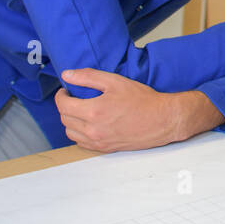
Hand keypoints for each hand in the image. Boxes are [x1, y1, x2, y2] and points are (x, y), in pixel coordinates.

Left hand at [56, 69, 221, 150]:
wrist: (162, 120)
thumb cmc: (143, 100)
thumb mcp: (116, 81)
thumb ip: (88, 77)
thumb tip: (67, 75)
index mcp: (93, 111)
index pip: (63, 105)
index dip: (61, 95)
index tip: (67, 90)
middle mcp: (93, 129)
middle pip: (65, 119)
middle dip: (66, 106)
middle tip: (74, 98)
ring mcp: (99, 141)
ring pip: (70, 133)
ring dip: (71, 121)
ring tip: (81, 111)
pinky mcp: (105, 148)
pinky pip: (82, 143)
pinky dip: (80, 134)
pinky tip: (89, 125)